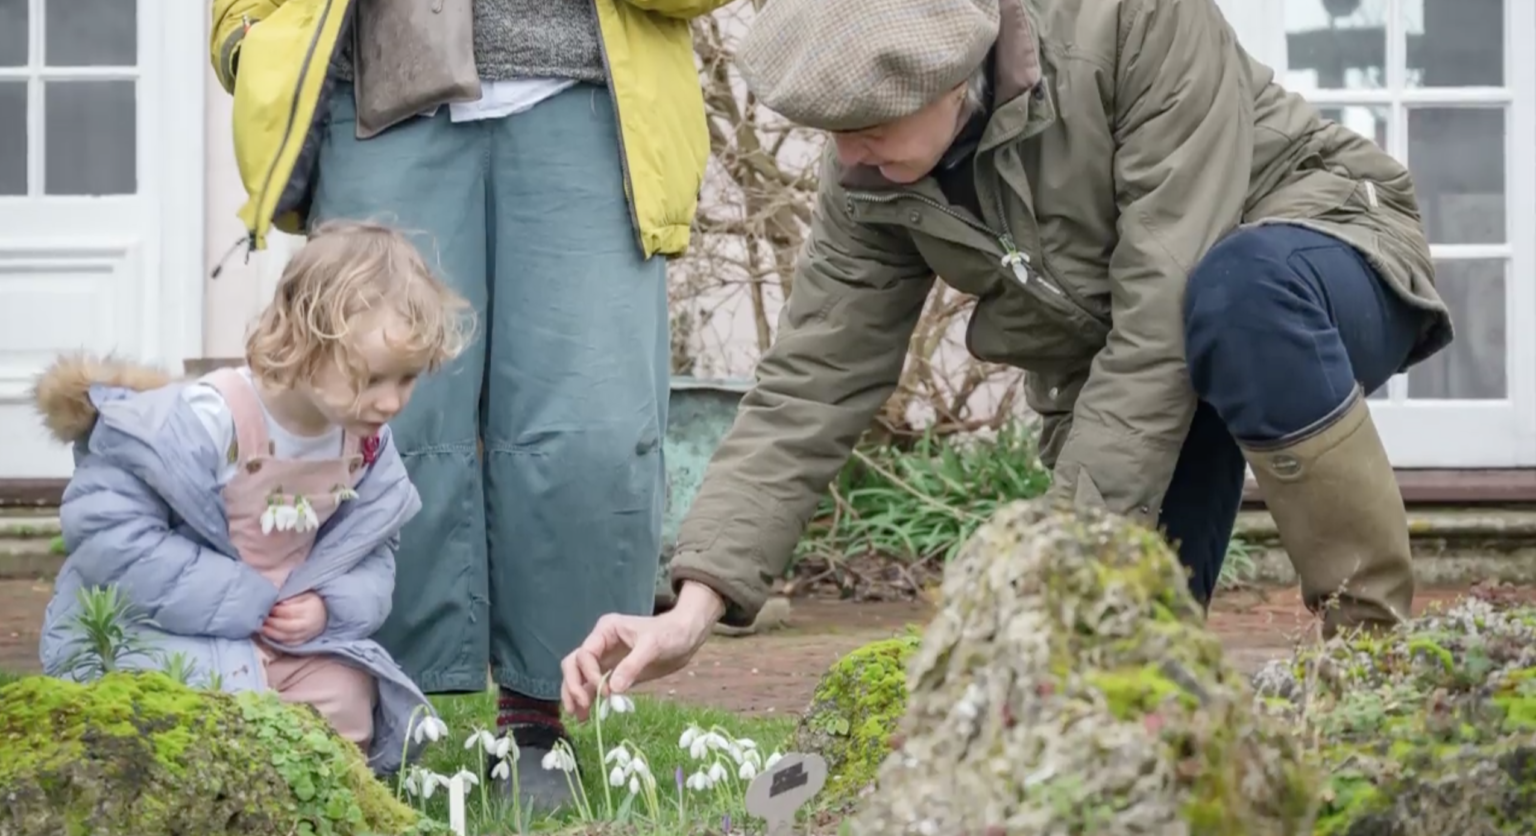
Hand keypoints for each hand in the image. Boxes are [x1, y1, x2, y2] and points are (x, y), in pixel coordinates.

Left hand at [261, 591, 327, 644]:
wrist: (326, 614)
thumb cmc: (312, 601)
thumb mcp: (305, 594)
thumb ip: (292, 598)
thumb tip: (279, 603)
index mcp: (309, 610)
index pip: (290, 612)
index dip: (277, 611)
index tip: (267, 607)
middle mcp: (308, 624)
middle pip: (288, 627)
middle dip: (272, 623)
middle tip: (262, 619)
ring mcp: (306, 635)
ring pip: (287, 637)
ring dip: (272, 633)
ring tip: (261, 627)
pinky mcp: (303, 641)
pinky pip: (289, 643)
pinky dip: (278, 640)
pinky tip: (268, 635)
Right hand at [560, 581, 725, 721]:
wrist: (686, 637)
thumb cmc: (670, 634)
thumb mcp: (653, 646)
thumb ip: (632, 665)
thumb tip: (613, 689)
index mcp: (605, 631)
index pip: (585, 654)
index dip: (589, 674)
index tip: (605, 692)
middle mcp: (600, 644)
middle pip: (574, 664)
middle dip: (573, 685)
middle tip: (582, 706)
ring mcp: (605, 659)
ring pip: (579, 677)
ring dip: (575, 695)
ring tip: (579, 717)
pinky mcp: (613, 673)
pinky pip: (593, 687)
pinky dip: (588, 699)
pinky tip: (586, 716)